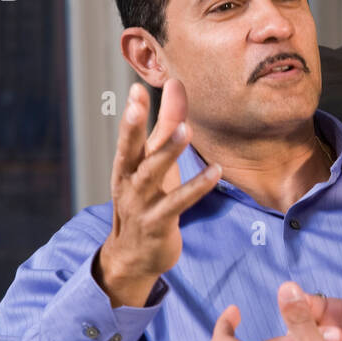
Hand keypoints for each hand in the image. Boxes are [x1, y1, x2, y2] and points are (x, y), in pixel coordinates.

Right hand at [94, 79, 220, 306]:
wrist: (134, 256)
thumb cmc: (147, 199)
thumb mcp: (155, 161)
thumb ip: (167, 123)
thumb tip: (175, 84)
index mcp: (126, 165)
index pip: (128, 134)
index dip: (132, 112)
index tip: (136, 88)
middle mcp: (128, 182)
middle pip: (129, 151)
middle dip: (131, 127)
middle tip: (137, 103)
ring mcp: (140, 204)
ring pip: (152, 174)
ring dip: (168, 152)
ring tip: (186, 129)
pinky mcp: (158, 223)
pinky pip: (178, 203)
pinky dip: (196, 187)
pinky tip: (216, 171)